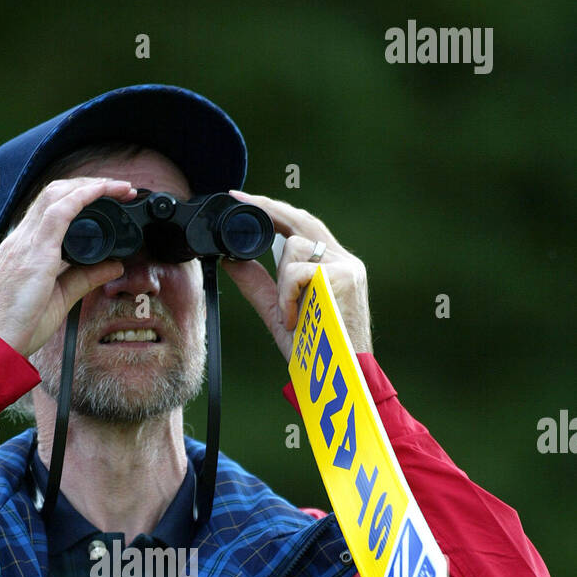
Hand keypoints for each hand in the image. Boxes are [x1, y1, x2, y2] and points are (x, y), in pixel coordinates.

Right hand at [0, 177, 138, 356]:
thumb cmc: (14, 327)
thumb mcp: (59, 298)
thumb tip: (114, 265)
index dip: (78, 196)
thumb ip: (85, 279)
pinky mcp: (34, 253)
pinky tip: (103, 191)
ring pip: (57, 195)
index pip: (50, 209)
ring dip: (91, 185)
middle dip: (88, 184)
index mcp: (23, 249)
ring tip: (120, 187)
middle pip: (54, 194)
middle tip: (120, 188)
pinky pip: (59, 212)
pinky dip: (83, 197)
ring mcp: (25, 243)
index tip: (107, 199)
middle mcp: (21, 239)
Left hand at [220, 190, 372, 357]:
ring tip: (289, 317)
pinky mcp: (342, 277)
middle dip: (268, 209)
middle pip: (303, 221)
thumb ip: (258, 285)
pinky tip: (293, 319)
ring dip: (281, 284)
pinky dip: (287, 297)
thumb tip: (230, 260)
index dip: (274, 211)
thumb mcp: (279, 313)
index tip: (244, 199)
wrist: (340, 378)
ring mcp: (346, 268)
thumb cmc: (316, 352)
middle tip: (238, 199)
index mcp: (333, 267)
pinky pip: (297, 273)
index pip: (303, 227)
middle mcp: (344, 261)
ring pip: (294, 249)